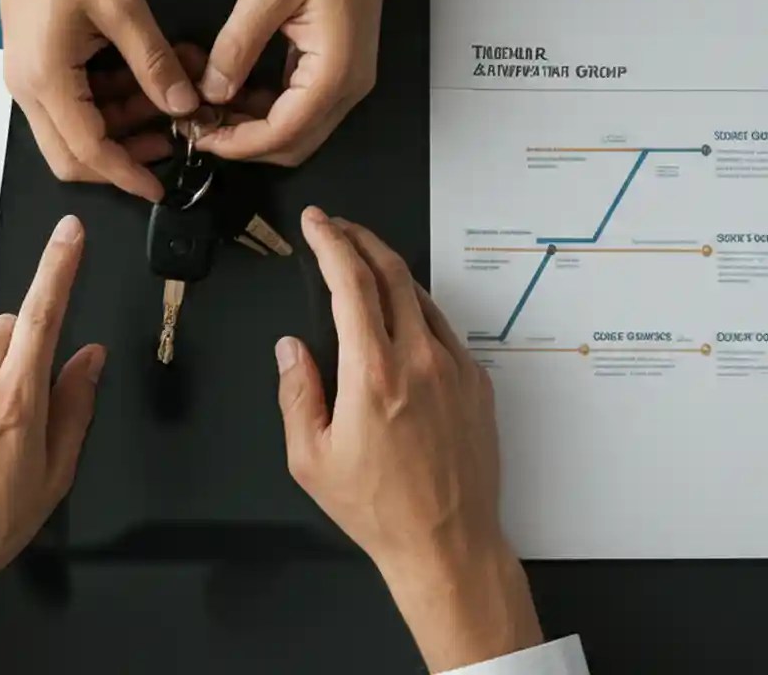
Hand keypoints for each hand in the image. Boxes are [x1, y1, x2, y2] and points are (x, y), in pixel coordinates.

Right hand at [0, 0, 200, 200]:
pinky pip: (73, 104)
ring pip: (74, 131)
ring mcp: (29, 79)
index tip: (159, 187)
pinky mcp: (37, 65)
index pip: (87, 151)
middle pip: (70, 155)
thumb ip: (153, 62)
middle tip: (168, 144)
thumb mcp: (122, 6)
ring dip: (121, 126)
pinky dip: (109, 103)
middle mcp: (28, 90)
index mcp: (46, 81)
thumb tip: (183, 106)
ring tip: (169, 104)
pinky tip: (145, 84)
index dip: (126, 175)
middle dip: (121, 158)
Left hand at [196, 0, 391, 165]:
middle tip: (199, 124)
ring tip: (209, 105)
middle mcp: (348, 86)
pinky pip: (299, 106)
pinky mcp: (338, 67)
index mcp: (335, 72)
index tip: (198, 136)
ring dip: (251, 127)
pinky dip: (264, 108)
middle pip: (293, 144)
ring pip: (296, 129)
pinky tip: (233, 89)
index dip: (238, 145)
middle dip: (244, 143)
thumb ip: (237, 45)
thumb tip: (212, 92)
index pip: (283, 134)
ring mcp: (347, 78)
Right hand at [275, 207, 542, 671]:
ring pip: (420, 296)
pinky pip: (443, 329)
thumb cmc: (380, 509)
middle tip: (336, 228)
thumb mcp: (310, 459)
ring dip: (388, 270)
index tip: (316, 222)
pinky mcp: (476, 383)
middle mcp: (420, 360)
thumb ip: (296, 393)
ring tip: (362, 266)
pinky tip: (399, 317)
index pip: (350, 282)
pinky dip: (415, 308)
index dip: (330, 241)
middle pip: (392, 271)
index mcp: (373, 374)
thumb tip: (291, 349)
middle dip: (359, 238)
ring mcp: (455, 368)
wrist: (448, 544)